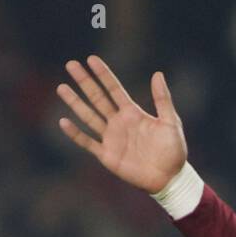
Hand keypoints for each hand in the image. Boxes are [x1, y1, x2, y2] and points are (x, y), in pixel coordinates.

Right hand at [56, 55, 186, 192]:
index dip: (103, 75)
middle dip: (84, 82)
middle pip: (97, 98)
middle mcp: (119, 123)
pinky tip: (64, 122)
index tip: (91, 59)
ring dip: (75, 102)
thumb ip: (163, 99)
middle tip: (71, 65)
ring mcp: (111, 138)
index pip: (114, 89)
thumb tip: (157, 73)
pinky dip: (75, 134)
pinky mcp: (107, 155)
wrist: (170, 178)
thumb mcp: (171, 122)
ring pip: (89, 116)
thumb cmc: (174, 151)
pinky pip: (88, 142)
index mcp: (133, 113)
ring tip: (62, 87)